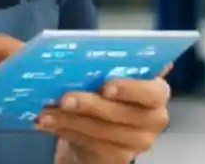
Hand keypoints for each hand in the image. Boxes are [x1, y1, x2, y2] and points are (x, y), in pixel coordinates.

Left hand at [37, 71, 171, 163]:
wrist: (102, 128)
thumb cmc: (108, 93)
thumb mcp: (110, 75)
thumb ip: (105, 66)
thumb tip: (75, 52)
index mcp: (157, 92)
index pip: (153, 91)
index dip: (130, 89)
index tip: (106, 86)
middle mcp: (155, 119)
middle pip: (123, 113)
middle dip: (90, 104)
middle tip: (64, 98)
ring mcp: (139, 142)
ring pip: (102, 131)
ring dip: (71, 120)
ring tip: (47, 112)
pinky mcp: (120, 158)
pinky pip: (92, 145)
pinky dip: (68, 132)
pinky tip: (51, 124)